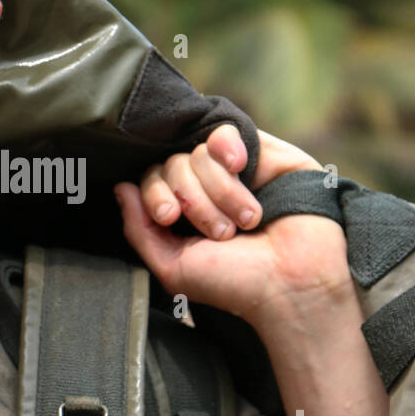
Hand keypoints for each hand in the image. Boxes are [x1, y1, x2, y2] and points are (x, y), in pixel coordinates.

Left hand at [114, 125, 351, 332]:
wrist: (294, 285)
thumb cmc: (236, 284)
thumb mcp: (173, 266)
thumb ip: (139, 229)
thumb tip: (120, 187)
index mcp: (185, 213)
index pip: (152, 180)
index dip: (155, 193)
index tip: (171, 218)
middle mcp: (208, 188)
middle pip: (174, 163)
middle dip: (192, 199)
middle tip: (221, 233)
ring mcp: (237, 170)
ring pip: (200, 152)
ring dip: (219, 191)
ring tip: (245, 222)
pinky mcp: (265, 153)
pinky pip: (226, 130)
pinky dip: (225, 146)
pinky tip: (240, 167)